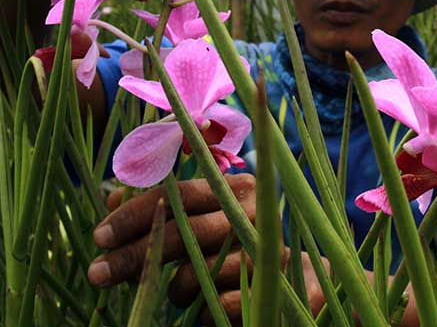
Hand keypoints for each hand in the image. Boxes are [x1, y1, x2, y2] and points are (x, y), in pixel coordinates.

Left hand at [88, 174, 256, 318]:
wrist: (277, 282)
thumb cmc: (225, 247)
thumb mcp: (194, 221)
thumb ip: (158, 208)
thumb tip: (114, 199)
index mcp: (238, 188)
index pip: (180, 193)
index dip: (135, 214)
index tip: (101, 236)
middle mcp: (255, 214)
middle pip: (184, 231)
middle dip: (134, 254)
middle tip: (98, 274)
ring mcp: (265, 250)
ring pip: (198, 271)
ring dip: (176, 288)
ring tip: (178, 293)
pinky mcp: (267, 286)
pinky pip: (217, 303)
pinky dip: (201, 310)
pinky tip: (202, 307)